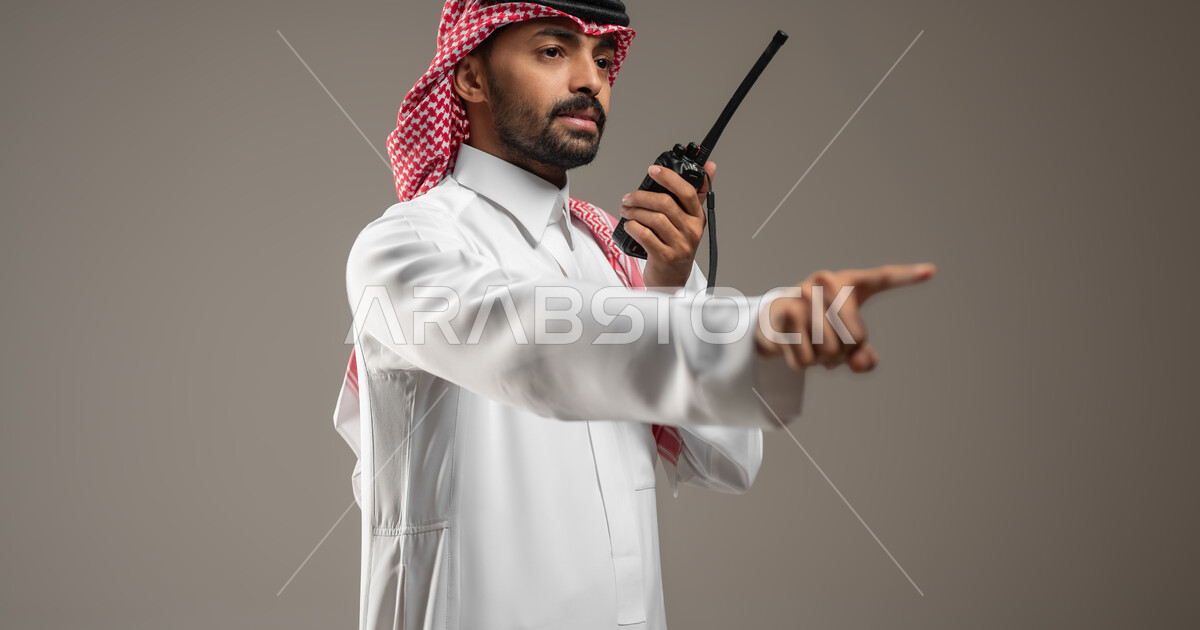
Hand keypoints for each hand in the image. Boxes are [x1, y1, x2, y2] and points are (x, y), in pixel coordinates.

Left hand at [619, 161, 716, 289]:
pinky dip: (633, 227)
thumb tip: (710, 166)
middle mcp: (692, 231)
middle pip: (665, 203)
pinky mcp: (665, 257)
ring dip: (634, 211)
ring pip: (654, 218)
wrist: (672, 280)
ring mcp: (679, 245)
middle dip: (641, 196)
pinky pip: (645, 235)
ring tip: (625, 211)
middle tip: (629, 198)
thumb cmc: (677, 246)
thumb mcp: (689, 220)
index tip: (653, 170)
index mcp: (698, 217)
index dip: (669, 178)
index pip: (687, 192)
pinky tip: (629, 225)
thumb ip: (696, 194)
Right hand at [755, 263, 936, 372]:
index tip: (931, 272)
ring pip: (830, 351)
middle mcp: (826, 281)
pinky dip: (805, 363)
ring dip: (823, 360)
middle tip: (830, 345)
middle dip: (844, 353)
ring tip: (812, 344)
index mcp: (848, 282)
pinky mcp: (784, 312)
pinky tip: (797, 348)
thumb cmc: (818, 327)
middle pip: (855, 337)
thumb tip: (861, 364)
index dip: (906, 277)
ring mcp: (804, 294)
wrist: (775, 321)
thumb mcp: (845, 341)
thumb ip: (863, 356)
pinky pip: (807, 359)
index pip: (882, 278)